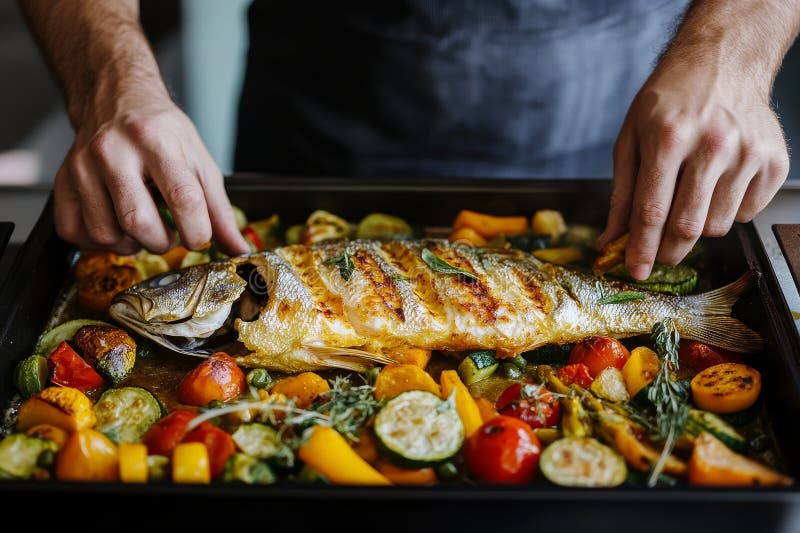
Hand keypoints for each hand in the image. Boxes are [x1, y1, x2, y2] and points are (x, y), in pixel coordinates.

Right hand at [54, 90, 249, 255]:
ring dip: (131, 244)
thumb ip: (219, 209)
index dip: (197, 230)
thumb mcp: (199, 161)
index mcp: (157, 141)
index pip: (182, 197)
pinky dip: (99, 242)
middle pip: (138, 221)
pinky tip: (116, 226)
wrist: (115, 99)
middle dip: (162, 242)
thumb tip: (238, 250)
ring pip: (106, 233)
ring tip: (143, 227)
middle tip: (170, 235)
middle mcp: (114, 150)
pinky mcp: (63, 180)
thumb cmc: (161, 132)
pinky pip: (74, 231)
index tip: (199, 237)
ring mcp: (83, 165)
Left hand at [598, 60, 789, 279]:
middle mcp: (712, 146)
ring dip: (698, 227)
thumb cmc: (668, 100)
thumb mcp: (630, 138)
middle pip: (687, 226)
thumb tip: (610, 239)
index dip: (641, 248)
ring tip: (690, 197)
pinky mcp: (774, 161)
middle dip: (668, 252)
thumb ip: (621, 192)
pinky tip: (718, 184)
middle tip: (659, 255)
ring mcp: (747, 153)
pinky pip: (747, 213)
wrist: (722, 61)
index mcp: (669, 138)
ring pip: (718, 226)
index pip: (652, 211)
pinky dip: (728, 211)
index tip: (635, 272)